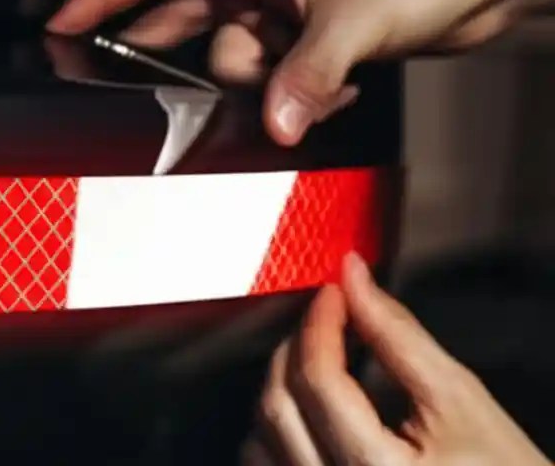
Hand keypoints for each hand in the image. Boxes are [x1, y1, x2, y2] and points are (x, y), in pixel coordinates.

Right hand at [47, 0, 554, 145]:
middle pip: (186, 21)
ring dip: (262, 89)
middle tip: (142, 93)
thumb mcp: (358, 21)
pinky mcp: (310, 34)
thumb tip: (273, 125)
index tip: (59, 23)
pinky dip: (293, 93)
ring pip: (234, 60)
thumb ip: (305, 77)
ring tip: (310, 89)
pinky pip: (273, 75)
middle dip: (176, 60)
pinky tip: (335, 88)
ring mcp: (284, 7)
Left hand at [243, 254, 548, 465]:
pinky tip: (310, 411)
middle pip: (278, 407)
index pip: (317, 380)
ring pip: (259, 441)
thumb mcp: (460, 398)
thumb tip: (354, 277)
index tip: (332, 293)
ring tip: (319, 361)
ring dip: (280, 391)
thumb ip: (399, 334)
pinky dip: (277, 432)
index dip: (319, 323)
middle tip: (325, 319)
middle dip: (295, 349)